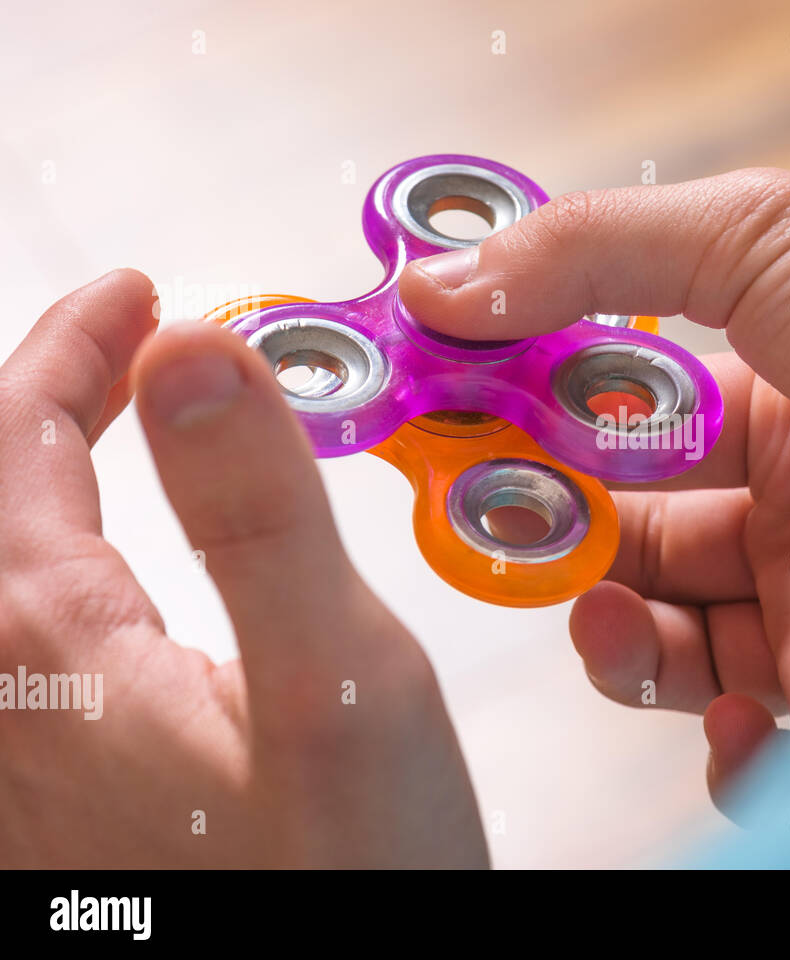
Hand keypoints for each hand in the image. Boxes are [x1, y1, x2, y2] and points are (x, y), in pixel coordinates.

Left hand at [0, 270, 484, 866]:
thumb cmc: (349, 880)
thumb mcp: (337, 684)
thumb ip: (264, 512)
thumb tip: (198, 353)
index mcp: (49, 649)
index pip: (12, 439)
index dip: (72, 346)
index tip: (141, 291)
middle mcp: (1, 704)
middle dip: (43, 398)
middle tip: (127, 343)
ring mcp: (14, 761)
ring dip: (37, 474)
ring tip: (109, 425)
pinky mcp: (50, 804)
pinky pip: (17, 640)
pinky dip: (48, 557)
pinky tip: (105, 571)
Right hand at [398, 168, 789, 809]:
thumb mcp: (764, 238)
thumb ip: (596, 252)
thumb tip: (441, 279)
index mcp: (772, 399)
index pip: (615, 424)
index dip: (530, 423)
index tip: (446, 423)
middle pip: (628, 538)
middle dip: (552, 536)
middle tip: (495, 528)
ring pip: (669, 645)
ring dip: (614, 638)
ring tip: (610, 618)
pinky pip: (753, 742)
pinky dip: (720, 737)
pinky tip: (741, 698)